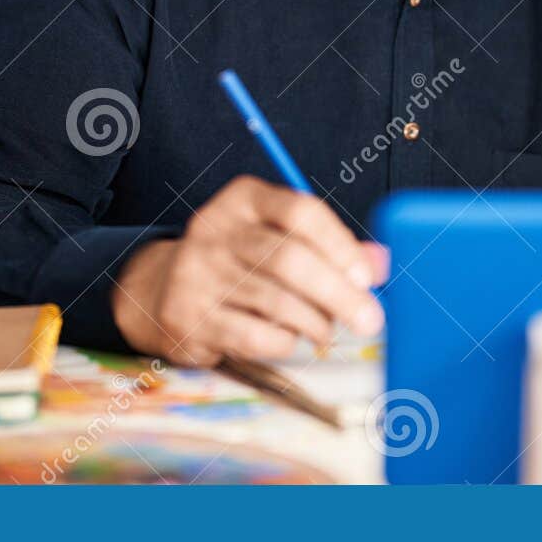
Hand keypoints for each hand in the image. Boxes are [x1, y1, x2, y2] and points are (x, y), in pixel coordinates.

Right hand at [111, 175, 387, 365]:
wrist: (161, 290)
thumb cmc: (240, 262)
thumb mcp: (278, 238)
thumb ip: (330, 248)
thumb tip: (380, 264)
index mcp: (243, 199)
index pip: (300, 211)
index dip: (340, 245)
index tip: (367, 277)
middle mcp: (214, 229)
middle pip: (290, 259)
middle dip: (339, 294)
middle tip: (369, 320)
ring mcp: (197, 272)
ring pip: (276, 301)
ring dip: (316, 323)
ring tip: (327, 332)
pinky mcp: (189, 316)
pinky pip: (255, 335)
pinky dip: (284, 342)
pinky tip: (288, 339)